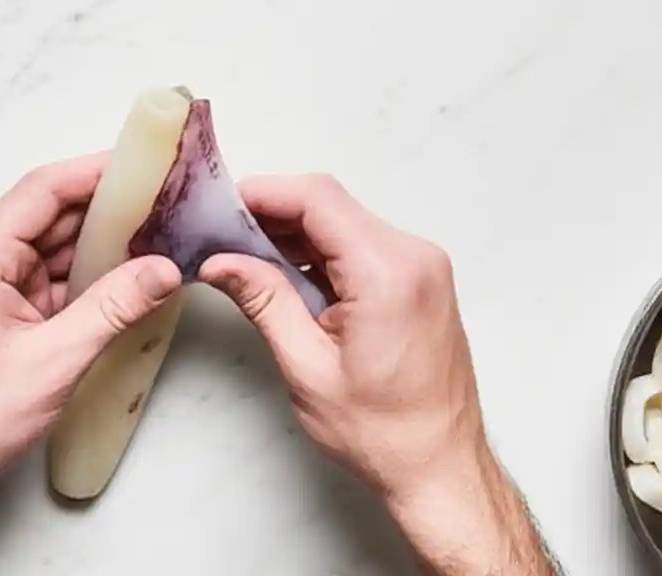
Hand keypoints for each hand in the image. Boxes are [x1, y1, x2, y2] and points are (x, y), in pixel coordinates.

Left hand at [0, 153, 181, 498]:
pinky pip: (43, 275)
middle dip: (106, 208)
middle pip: (48, 213)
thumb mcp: (54, 361)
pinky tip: (122, 276)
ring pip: (49, 245)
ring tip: (155, 236)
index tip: (141, 164)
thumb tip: (160, 270)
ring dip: (98, 244)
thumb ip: (113, 308)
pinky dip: (81, 275)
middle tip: (163, 200)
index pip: (43, 191)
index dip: (96, 172)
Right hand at [200, 173, 480, 497]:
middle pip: (330, 205)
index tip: (219, 207)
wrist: (442, 468)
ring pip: (344, 223)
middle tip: (221, 238)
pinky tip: (286, 276)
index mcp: (388, 274)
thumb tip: (220, 262)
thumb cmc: (382, 433)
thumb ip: (264, 301)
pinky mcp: (420, 280)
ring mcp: (422, 267)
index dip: (263, 193)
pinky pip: (362, 246)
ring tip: (244, 260)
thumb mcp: (307, 367)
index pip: (318, 199)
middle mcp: (414, 257)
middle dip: (272, 214)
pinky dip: (321, 253)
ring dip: (294, 235)